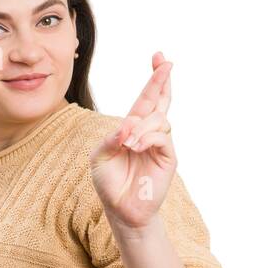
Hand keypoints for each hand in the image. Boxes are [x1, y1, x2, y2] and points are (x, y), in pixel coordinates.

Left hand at [89, 51, 175, 229]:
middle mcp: (149, 133)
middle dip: (162, 81)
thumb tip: (128, 125)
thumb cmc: (109, 183)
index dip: (154, 80)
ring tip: (128, 144)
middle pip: (160, 101)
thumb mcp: (99, 157)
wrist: (120, 209)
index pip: (146, 100)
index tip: (158, 57)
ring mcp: (161, 144)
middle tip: (166, 63)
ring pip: (159, 119)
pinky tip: (135, 146)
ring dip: (141, 127)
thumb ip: (110, 138)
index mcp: (133, 128)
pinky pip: (162, 136)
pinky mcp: (168, 157)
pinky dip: (147, 137)